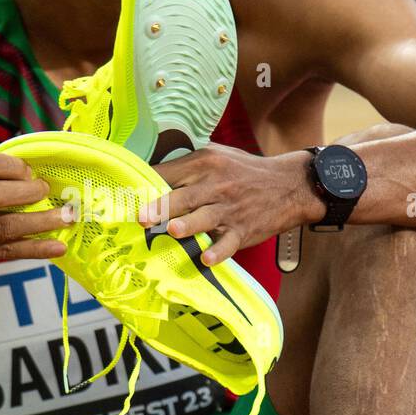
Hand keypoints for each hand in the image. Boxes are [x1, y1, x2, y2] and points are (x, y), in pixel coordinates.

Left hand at [138, 144, 315, 265]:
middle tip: (142, 217)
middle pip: (184, 196)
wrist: (289, 184)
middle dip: (162, 207)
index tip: (126, 196)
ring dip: (189, 225)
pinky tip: (207, 259)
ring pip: (205, 218)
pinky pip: (229, 242)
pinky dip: (219, 251)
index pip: (170, 172)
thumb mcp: (217, 155)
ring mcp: (229, 209)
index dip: (147, 184)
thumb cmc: (244, 171)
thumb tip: (149, 174)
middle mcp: (215, 185)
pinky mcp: (243, 229)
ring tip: (173, 231)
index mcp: (204, 163)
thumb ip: (187, 164)